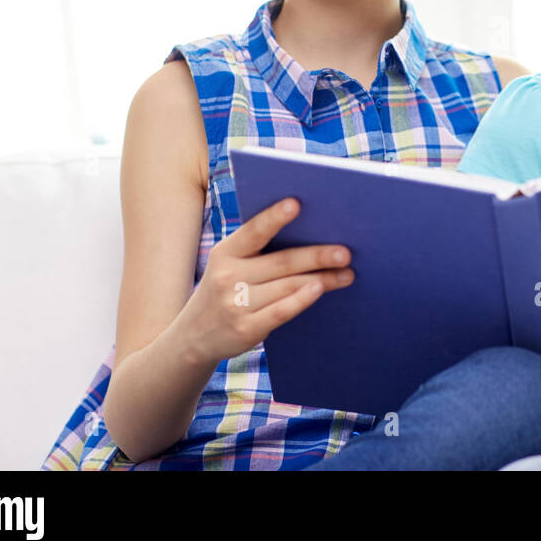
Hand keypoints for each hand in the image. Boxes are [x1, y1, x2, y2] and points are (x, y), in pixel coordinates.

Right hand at [174, 197, 354, 366]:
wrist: (193, 337)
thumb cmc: (225, 290)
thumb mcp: (229, 265)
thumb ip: (258, 250)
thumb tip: (311, 233)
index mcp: (225, 253)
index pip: (253, 232)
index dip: (274, 217)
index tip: (297, 204)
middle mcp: (228, 276)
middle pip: (282, 262)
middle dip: (316, 256)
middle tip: (346, 251)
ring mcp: (236, 304)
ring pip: (288, 286)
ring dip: (322, 279)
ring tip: (347, 273)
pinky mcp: (246, 328)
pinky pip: (282, 310)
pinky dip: (303, 299)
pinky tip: (320, 289)